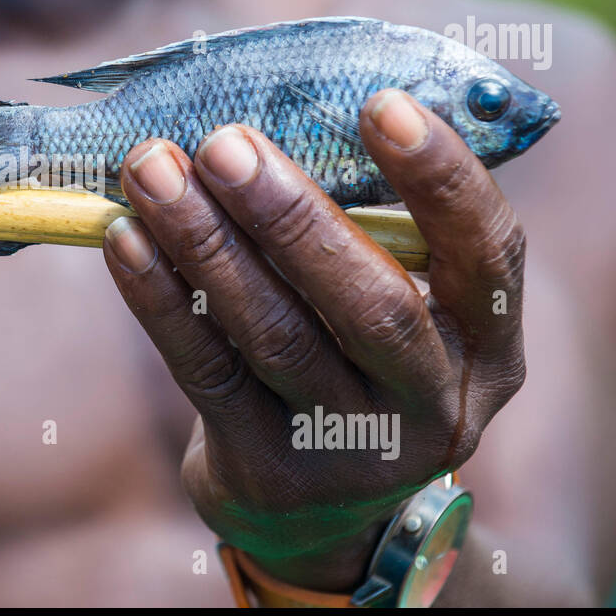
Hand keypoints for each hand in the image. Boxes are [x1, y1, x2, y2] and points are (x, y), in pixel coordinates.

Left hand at [102, 90, 526, 590]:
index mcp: (487, 348)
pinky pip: (206, 371)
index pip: (489, 256)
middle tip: (223, 142)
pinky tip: (125, 238)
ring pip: (276, 336)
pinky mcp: (268, 471)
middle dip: (292, 214)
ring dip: (207, 243)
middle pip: (372, 304)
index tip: (381, 105)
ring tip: (152, 170)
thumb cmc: (351, 362)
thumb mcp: (396, 306)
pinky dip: (161, 299)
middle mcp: (434, 407)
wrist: (312, 511)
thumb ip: (370, 230)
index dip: (442, 180)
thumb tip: (286, 111)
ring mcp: (351, 452)